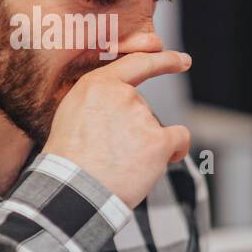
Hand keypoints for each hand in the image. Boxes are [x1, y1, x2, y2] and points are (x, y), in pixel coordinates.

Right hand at [43, 50, 192, 207]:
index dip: (163, 60)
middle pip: (142, 108)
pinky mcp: (158, 140)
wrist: (74, 191)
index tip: (181, 61)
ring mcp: (141, 116)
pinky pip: (179, 138)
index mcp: (96, 85)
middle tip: (110, 152)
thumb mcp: (71, 116)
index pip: (136, 64)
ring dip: (145, 145)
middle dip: (133, 129)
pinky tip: (160, 161)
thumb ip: (98, 103)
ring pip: (155, 128)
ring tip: (119, 163)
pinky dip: (175, 150)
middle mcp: (121, 95)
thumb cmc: (69, 161)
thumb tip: (120, 108)